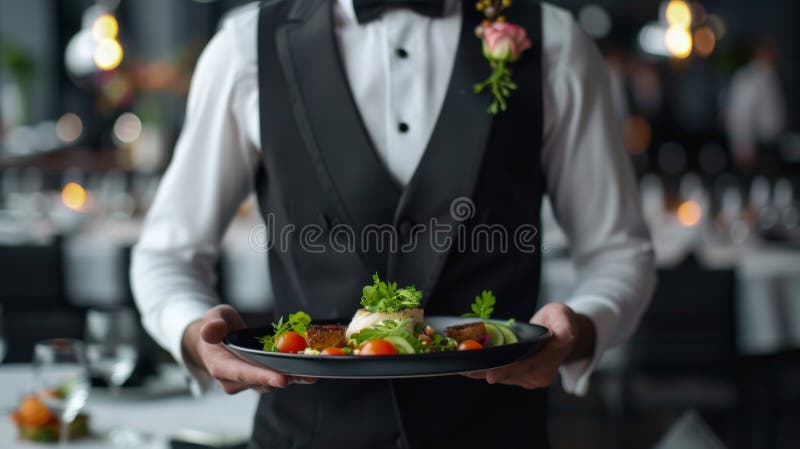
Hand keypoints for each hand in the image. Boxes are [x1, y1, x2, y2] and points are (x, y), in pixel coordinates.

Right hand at [182, 305, 315, 393]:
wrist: (214, 342)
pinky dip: (292, 373)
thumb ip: (213, 325)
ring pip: (272, 382)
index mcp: (221, 366)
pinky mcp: (259, 379)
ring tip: (314, 373)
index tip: (282, 380)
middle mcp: (234, 380)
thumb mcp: (212, 319)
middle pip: (263, 381)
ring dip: (293, 377)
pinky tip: (310, 368)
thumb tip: (211, 330)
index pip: (242, 373)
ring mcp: (248, 382)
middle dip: (286, 378)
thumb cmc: (215, 327)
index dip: (262, 377)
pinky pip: (276, 377)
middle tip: (309, 376)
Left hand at [463, 302, 594, 389]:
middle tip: (465, 369)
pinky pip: (503, 375)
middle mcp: (542, 373)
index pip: (529, 366)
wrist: (565, 336)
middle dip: (488, 371)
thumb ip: (565, 327)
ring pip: (505, 377)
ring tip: (462, 368)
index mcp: (553, 356)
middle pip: (512, 374)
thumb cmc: (561, 322)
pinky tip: (469, 368)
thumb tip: (565, 335)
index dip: (509, 370)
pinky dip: (486, 371)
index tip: (491, 375)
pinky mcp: (523, 378)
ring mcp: (532, 378)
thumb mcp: (565, 317)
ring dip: (483, 373)